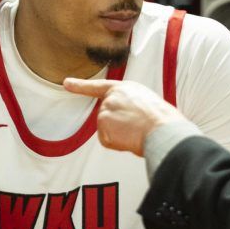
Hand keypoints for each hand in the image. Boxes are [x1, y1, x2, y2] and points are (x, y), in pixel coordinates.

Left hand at [63, 78, 185, 155]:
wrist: (162, 129)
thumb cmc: (163, 120)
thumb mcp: (148, 103)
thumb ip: (131, 107)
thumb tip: (129, 122)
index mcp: (125, 88)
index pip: (99, 87)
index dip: (81, 85)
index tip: (66, 83)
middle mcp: (111, 98)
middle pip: (107, 117)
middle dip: (120, 127)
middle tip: (139, 128)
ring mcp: (105, 111)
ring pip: (108, 130)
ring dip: (121, 136)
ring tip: (138, 132)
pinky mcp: (102, 126)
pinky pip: (108, 141)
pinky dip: (118, 144)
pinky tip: (130, 139)